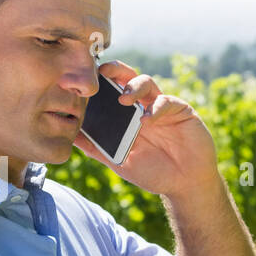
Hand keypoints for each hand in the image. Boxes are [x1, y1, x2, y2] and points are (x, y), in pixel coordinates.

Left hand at [72, 59, 219, 198]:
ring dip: (134, 86)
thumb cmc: (154, 173)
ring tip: (124, 98)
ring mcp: (162, 107)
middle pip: (128, 77)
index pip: (111, 89)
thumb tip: (71, 136)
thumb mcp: (119, 162)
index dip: (99, 81)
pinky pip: (167, 101)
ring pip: (147, 82)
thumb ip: (97, 149)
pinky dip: (156, 108)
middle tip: (103, 72)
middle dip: (115, 70)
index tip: (83, 80)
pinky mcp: (182, 111)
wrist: (185, 185)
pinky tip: (147, 120)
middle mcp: (144, 106)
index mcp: (128, 116)